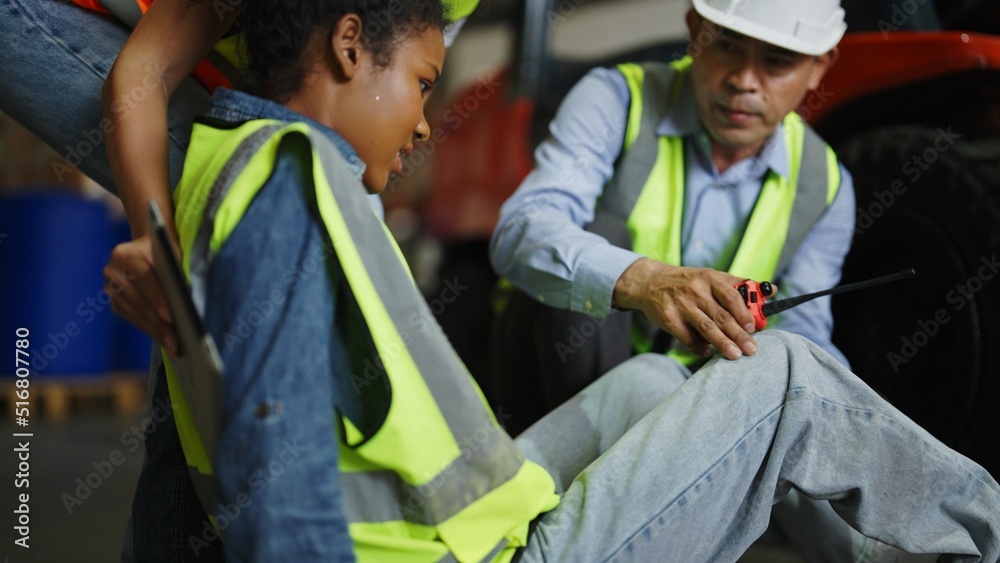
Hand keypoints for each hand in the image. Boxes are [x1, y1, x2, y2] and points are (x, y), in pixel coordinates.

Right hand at [103, 236, 177, 357]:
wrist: (147, 245)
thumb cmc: (167, 252)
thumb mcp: (173, 255)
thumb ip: (175, 274)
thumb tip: (185, 304)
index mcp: (126, 253)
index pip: (145, 278)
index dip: (158, 299)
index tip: (170, 318)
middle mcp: (112, 269)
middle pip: (139, 300)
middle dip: (158, 322)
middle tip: (175, 341)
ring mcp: (110, 286)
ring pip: (134, 312)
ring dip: (154, 330)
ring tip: (172, 345)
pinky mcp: (114, 300)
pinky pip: (131, 317)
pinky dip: (148, 328)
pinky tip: (161, 338)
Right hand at [612, 258, 763, 359]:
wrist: (650, 282)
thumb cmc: (687, 281)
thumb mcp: (710, 276)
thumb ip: (738, 285)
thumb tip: (772, 291)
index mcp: (709, 278)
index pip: (731, 295)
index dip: (744, 312)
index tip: (753, 327)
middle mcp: (695, 290)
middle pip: (721, 316)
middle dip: (738, 335)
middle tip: (751, 349)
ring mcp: (681, 305)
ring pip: (706, 328)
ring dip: (722, 343)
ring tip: (735, 355)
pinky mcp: (668, 318)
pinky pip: (687, 337)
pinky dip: (699, 347)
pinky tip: (707, 352)